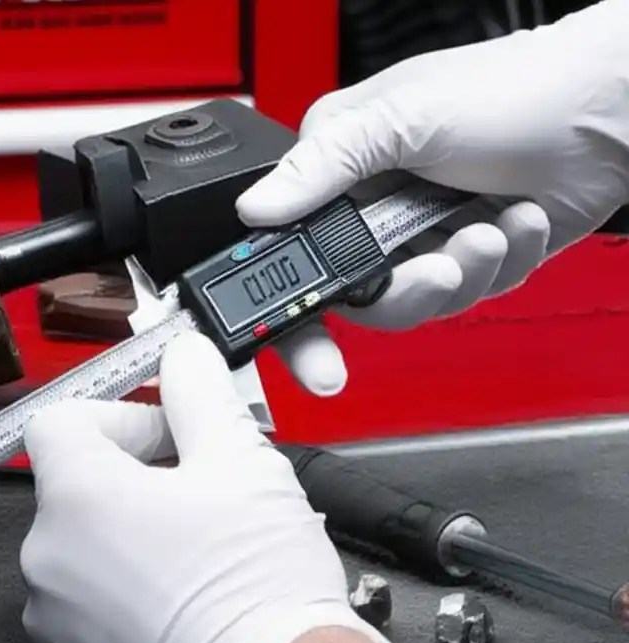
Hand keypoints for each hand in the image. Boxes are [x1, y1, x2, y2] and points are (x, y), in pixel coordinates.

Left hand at [19, 332, 409, 642]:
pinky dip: (128, 588)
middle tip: (199, 489)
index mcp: (76, 498)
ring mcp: (57, 617)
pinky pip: (90, 600)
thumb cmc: (259, 593)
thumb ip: (200, 394)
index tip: (164, 433)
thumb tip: (185, 359)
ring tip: (200, 548)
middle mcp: (49, 559)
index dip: (117, 415)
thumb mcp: (242, 462)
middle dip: (133, 476)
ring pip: (83, 545)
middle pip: (74, 485)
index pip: (59, 421)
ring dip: (131, 534)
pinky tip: (187, 594)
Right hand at [238, 0, 628, 395]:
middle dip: (403, 292)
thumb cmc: (512, 88)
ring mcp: (425, 232)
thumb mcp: (400, 118)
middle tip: (434, 274)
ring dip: (462, 272)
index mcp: (339, 170)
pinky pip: (473, 292)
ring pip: (416, 302)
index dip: (293, 302)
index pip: (292, 247)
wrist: (610, 107)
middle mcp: (376, 206)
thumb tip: (255, 206)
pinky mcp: (475, 254)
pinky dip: (505, 261)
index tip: (310, 348)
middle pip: (356, 293)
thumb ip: (321, 166)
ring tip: (489, 231)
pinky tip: (520, 218)